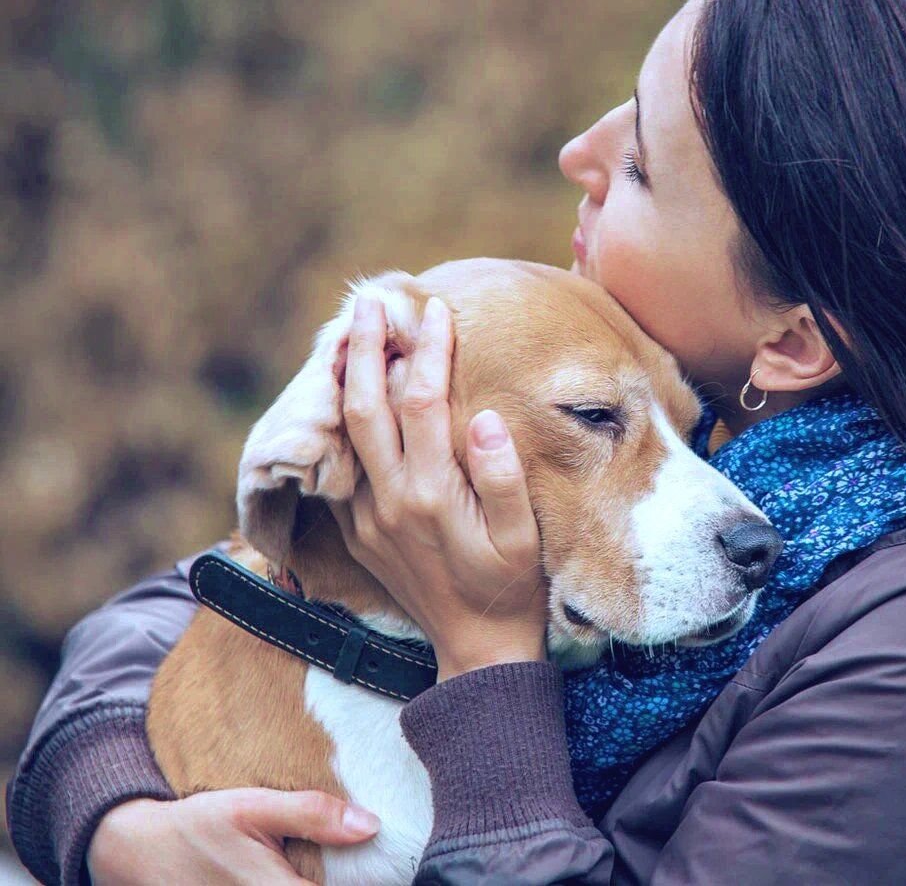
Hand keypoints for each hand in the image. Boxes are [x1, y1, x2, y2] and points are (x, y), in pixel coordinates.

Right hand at [87, 789, 379, 884]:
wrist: (139, 852)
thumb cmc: (199, 826)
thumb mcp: (254, 806)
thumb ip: (313, 814)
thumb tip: (371, 825)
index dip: (366, 878)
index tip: (380, 865)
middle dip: (340, 879)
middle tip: (352, 859)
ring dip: (316, 879)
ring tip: (325, 867)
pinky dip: (296, 885)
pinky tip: (297, 873)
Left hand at [332, 296, 546, 680]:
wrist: (474, 649)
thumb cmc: (509, 588)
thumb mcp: (522, 537)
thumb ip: (502, 476)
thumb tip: (482, 417)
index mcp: (432, 495)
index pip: (422, 402)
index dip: (429, 351)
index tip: (438, 312)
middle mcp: (389, 501)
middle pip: (366, 407)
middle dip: (366, 348)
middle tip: (368, 302)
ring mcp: (366, 517)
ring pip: (344, 434)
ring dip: (344, 380)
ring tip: (346, 335)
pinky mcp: (357, 531)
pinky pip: (339, 466)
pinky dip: (339, 424)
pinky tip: (346, 398)